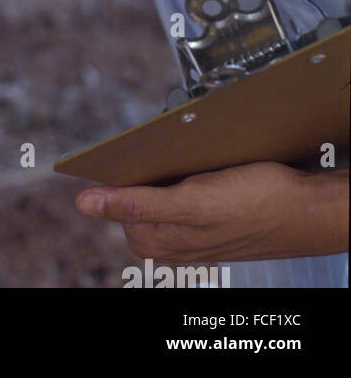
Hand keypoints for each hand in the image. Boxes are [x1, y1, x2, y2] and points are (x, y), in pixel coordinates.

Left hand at [75, 162, 348, 262]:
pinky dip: (189, 171)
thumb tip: (84, 204)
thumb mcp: (192, 202)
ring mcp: (194, 227)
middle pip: (136, 194)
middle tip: (166, 155)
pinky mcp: (212, 215)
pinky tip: (206, 164)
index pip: (115, 204)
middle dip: (145, 170)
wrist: (310, 208)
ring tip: (190, 158)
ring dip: (169, 167)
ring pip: (162, 188)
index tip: (126, 155)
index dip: (119, 176)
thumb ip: (135, 204)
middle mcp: (174, 238)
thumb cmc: (259, 206)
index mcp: (160, 241)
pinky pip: (186, 188)